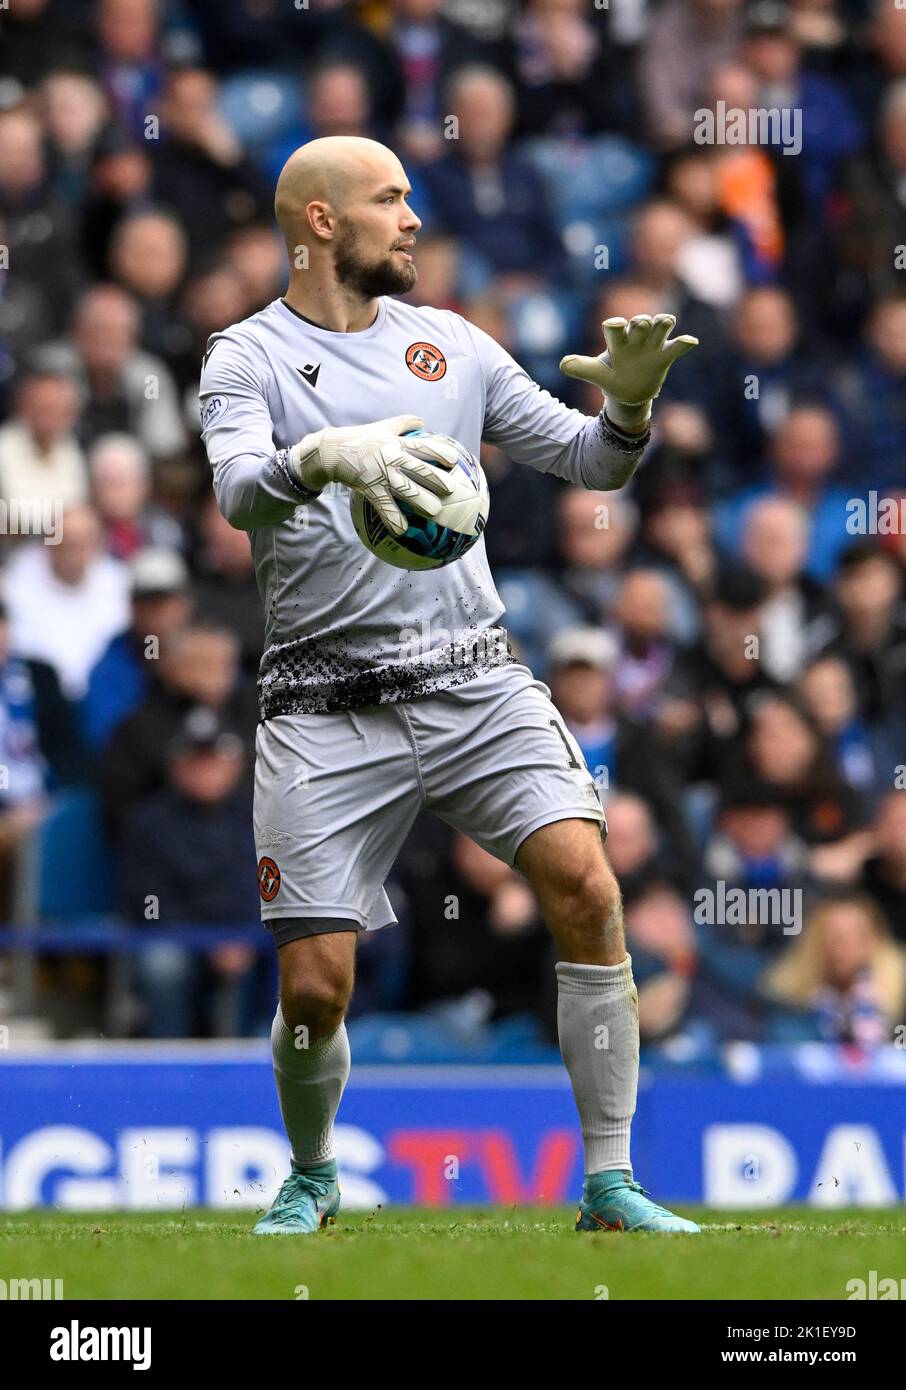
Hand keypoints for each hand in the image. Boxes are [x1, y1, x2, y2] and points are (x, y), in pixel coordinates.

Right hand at [290, 414, 458, 535]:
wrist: (333, 451)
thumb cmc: (361, 438)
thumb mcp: (383, 426)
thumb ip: (403, 423)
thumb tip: (422, 421)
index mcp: (397, 443)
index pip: (424, 446)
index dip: (440, 452)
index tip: (455, 460)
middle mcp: (392, 459)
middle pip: (419, 470)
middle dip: (437, 480)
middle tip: (451, 490)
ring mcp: (382, 475)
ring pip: (405, 490)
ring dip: (421, 501)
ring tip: (435, 512)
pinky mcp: (370, 489)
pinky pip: (384, 506)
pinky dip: (392, 519)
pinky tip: (402, 530)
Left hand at [560, 314, 698, 428]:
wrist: (629, 392)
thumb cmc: (612, 376)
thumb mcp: (598, 374)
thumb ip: (582, 368)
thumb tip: (562, 365)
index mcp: (618, 341)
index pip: (616, 328)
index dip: (616, 325)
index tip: (614, 324)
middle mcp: (636, 339)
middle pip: (641, 323)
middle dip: (641, 322)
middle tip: (640, 324)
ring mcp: (652, 346)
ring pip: (661, 327)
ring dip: (663, 323)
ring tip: (665, 322)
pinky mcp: (665, 356)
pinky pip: (677, 347)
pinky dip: (684, 343)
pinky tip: (690, 341)